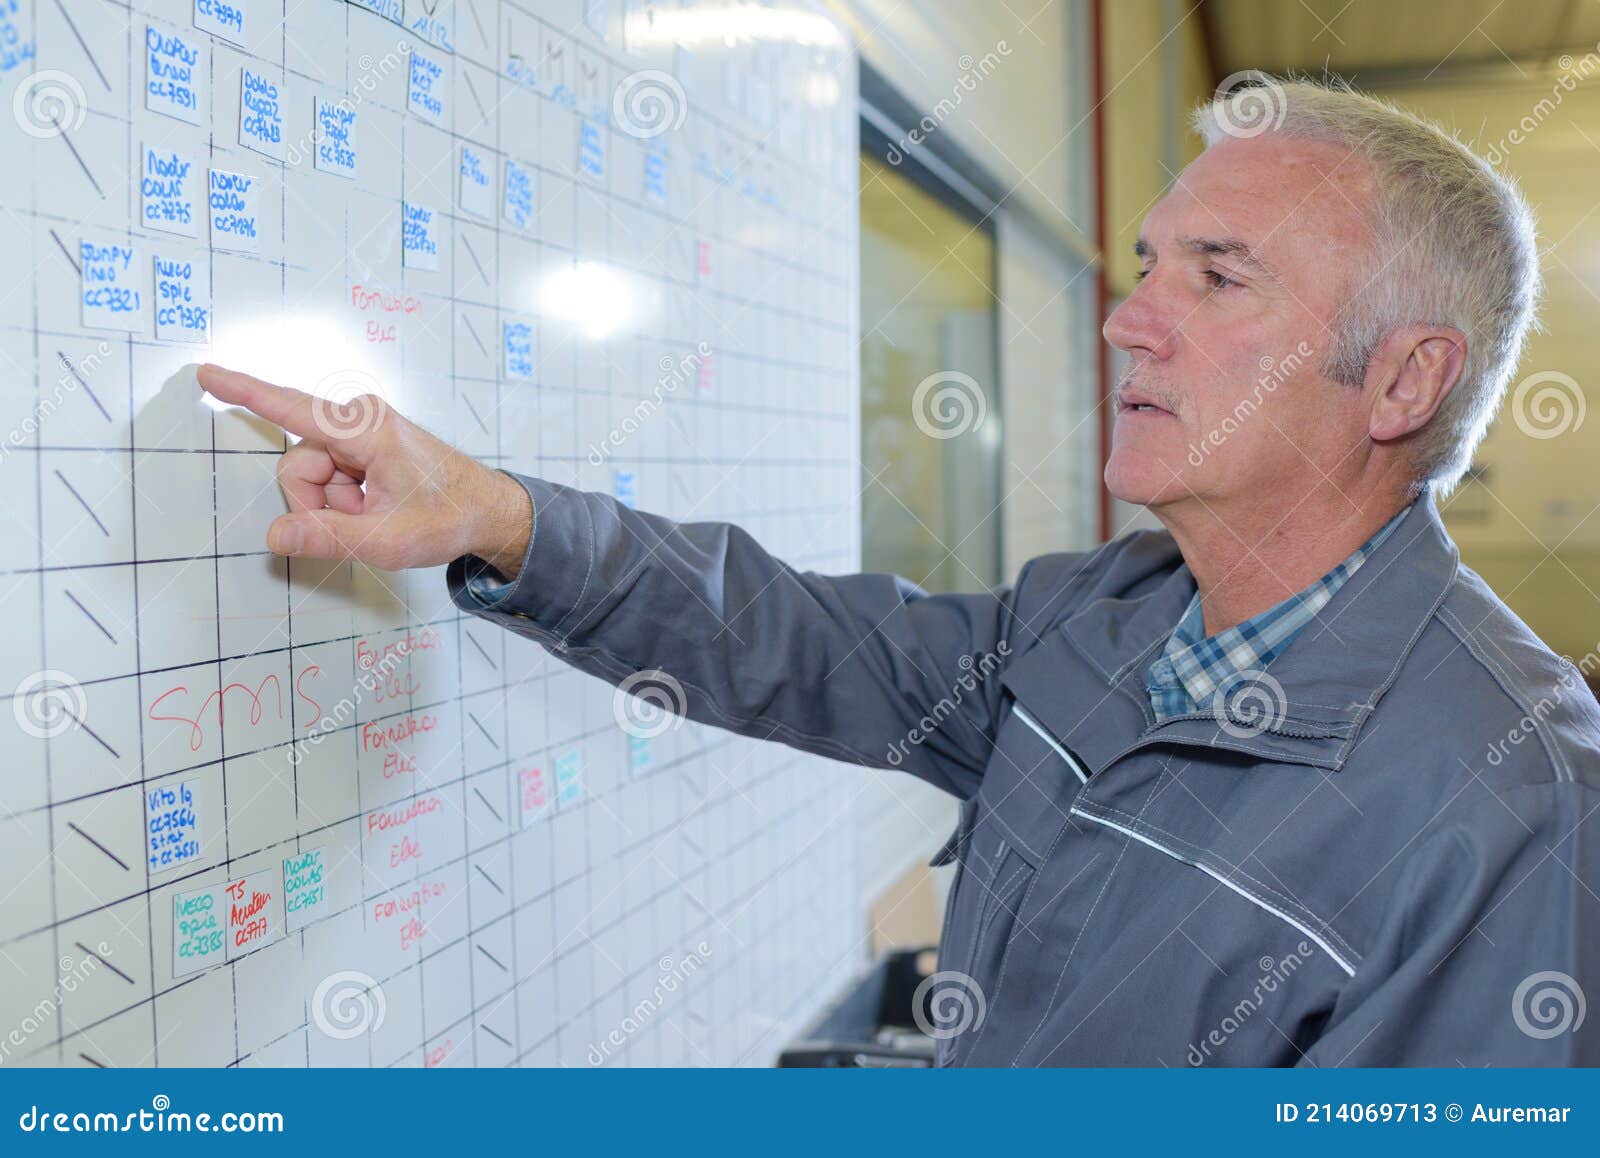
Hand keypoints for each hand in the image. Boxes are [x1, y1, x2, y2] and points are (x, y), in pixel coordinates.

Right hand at [196, 364, 532, 576]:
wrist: (486, 509)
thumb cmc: (448, 516)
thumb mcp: (387, 540)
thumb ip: (327, 538)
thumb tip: (276, 536)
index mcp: (366, 429)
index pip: (290, 409)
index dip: (243, 391)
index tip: (206, 372)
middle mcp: (359, 419)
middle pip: (297, 466)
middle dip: (318, 504)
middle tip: (363, 520)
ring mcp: (360, 430)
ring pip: (310, 476)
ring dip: (335, 505)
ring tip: (377, 512)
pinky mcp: (362, 443)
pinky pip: (328, 477)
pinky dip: (344, 500)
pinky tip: (376, 505)